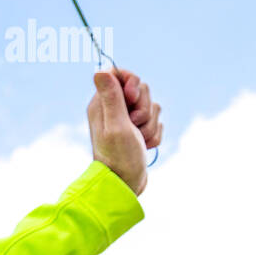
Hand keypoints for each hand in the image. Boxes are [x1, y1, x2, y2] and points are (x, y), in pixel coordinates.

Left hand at [87, 67, 160, 196]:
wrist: (125, 183)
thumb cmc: (118, 157)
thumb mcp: (116, 125)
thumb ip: (111, 98)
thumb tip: (99, 71)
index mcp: (101, 103)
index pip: (118, 73)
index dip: (131, 81)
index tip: (132, 97)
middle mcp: (112, 109)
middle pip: (140, 90)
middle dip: (144, 109)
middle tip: (133, 126)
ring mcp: (126, 119)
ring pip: (151, 107)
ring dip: (150, 125)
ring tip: (138, 140)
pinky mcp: (138, 130)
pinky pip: (156, 122)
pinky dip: (154, 134)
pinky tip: (144, 146)